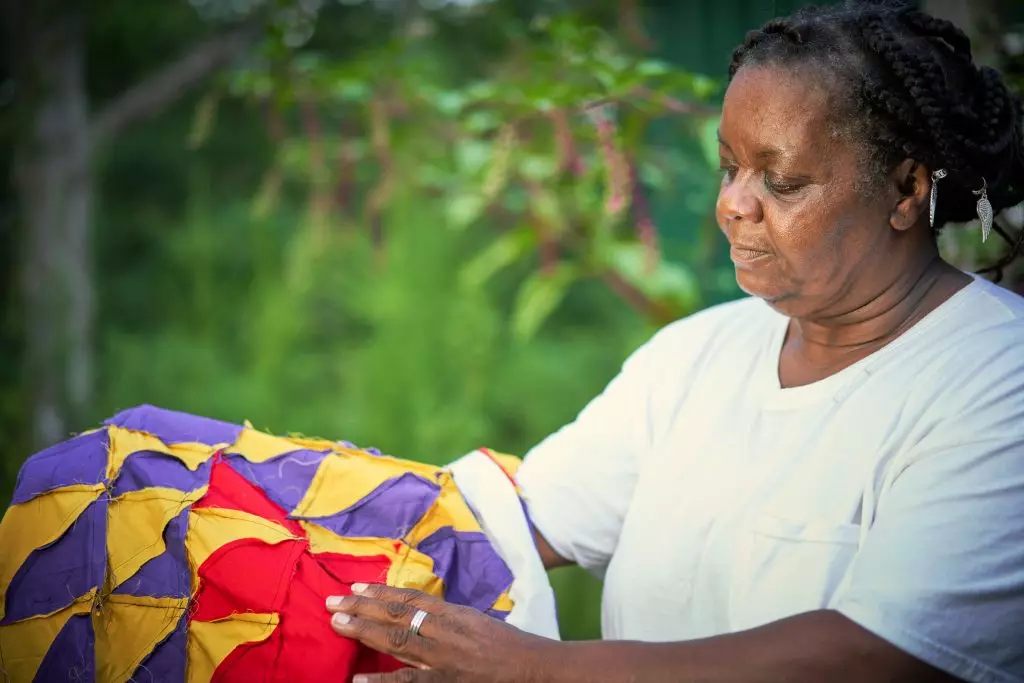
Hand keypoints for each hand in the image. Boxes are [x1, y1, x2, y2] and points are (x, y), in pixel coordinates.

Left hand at [327, 582, 556, 682]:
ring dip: (365, 631)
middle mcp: (446, 631)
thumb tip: (420, 614)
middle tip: (333, 602)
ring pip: (398, 640)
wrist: (536, 668)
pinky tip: (358, 680)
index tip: (355, 587)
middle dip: (363, 607)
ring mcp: (445, 658)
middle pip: (397, 615)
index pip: (409, 599)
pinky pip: (409, 681)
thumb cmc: (510, 648)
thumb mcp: (478, 623)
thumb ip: (449, 620)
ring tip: (338, 623)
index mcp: (454, 614)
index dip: (380, 593)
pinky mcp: (447, 681)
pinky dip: (382, 681)